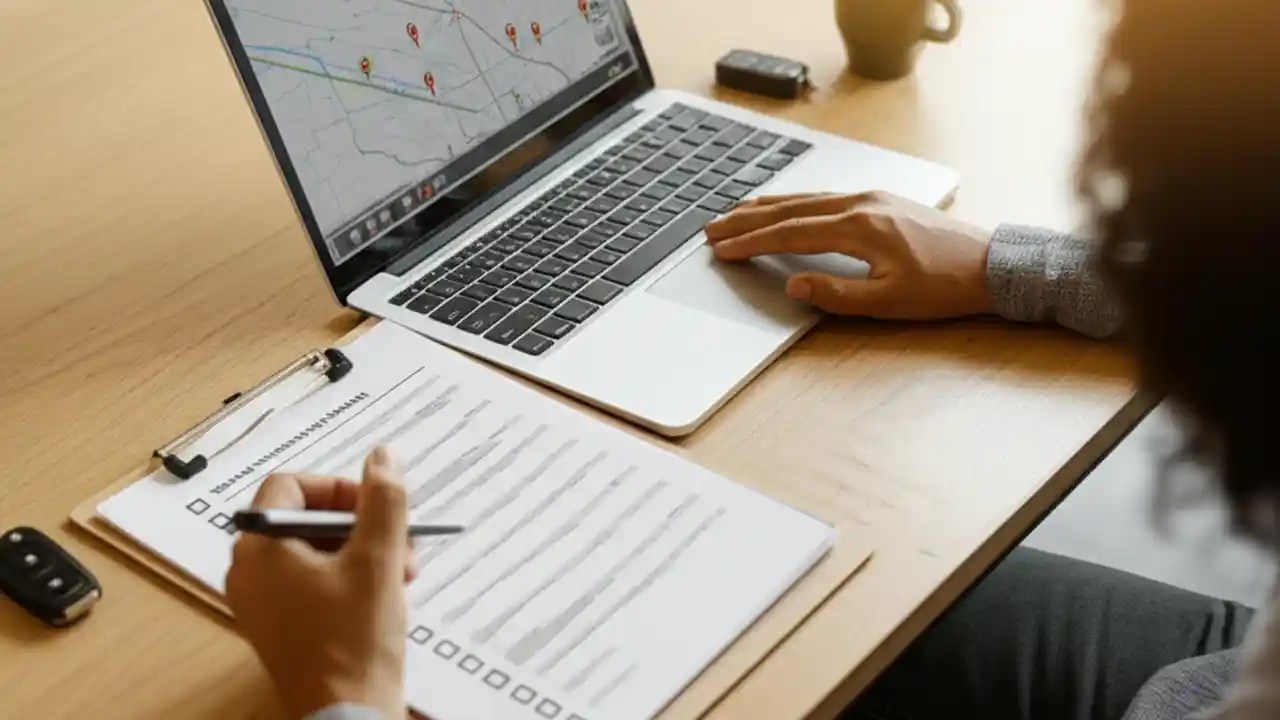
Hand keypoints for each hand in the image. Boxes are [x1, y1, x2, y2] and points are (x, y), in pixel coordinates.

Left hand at [226, 447, 410, 719]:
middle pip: (304, 517)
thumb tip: (383, 456)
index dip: (339, 488)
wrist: (347, 714)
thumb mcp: (378, 560)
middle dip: (361, 523)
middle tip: (400, 541)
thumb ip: (383, 500)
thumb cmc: (354, 642)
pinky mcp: (280, 624)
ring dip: (363, 549)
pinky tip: (386, 593)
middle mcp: (249, 571)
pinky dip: (349, 576)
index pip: (290, 486)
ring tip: (403, 571)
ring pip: (314, 549)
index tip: (376, 506)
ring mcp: (262, 601)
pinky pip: (312, 580)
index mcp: (259, 549)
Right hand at [704, 191, 994, 319]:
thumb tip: (793, 284)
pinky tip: (785, 206)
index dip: (751, 243)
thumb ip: (835, 294)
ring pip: (806, 197)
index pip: (790, 233)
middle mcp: (861, 203)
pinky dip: (795, 201)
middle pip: (790, 209)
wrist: (991, 264)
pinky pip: (825, 196)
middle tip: (712, 229)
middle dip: (747, 220)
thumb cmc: (943, 287)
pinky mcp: (881, 200)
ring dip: (767, 206)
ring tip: (736, 213)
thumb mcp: (887, 302)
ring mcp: (872, 196)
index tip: (723, 250)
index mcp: (859, 227)